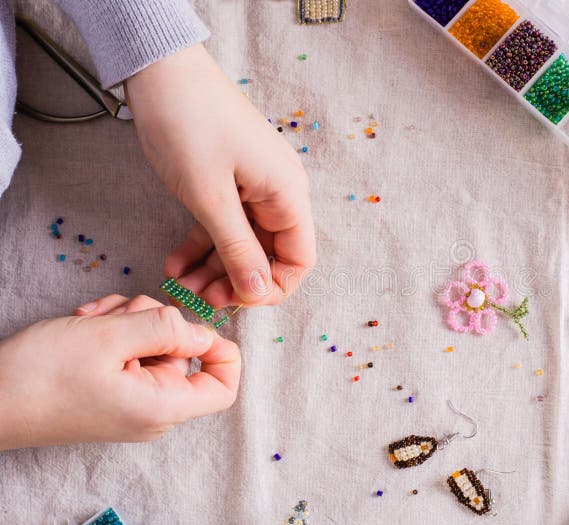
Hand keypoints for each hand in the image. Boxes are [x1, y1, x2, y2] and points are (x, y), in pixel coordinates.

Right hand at [0, 294, 239, 450]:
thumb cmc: (41, 375)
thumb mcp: (111, 337)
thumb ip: (166, 328)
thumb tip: (203, 331)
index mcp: (162, 407)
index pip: (224, 388)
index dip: (223, 352)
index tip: (198, 323)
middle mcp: (153, 410)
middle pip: (183, 353)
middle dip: (154, 321)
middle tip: (120, 315)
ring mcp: (131, 400)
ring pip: (153, 343)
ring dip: (127, 321)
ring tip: (92, 321)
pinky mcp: (112, 389)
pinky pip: (129, 351)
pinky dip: (112, 331)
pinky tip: (85, 325)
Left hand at [124, 44, 315, 307]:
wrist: (161, 70)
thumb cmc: (189, 124)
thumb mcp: (211, 196)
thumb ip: (237, 248)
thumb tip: (259, 291)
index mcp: (287, 195)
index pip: (299, 259)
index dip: (271, 288)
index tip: (234, 300)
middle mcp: (278, 193)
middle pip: (268, 254)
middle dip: (234, 281)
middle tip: (198, 298)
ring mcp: (254, 187)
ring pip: (242, 243)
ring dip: (213, 268)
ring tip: (179, 285)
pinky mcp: (230, 181)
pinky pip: (223, 224)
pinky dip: (201, 244)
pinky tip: (175, 263)